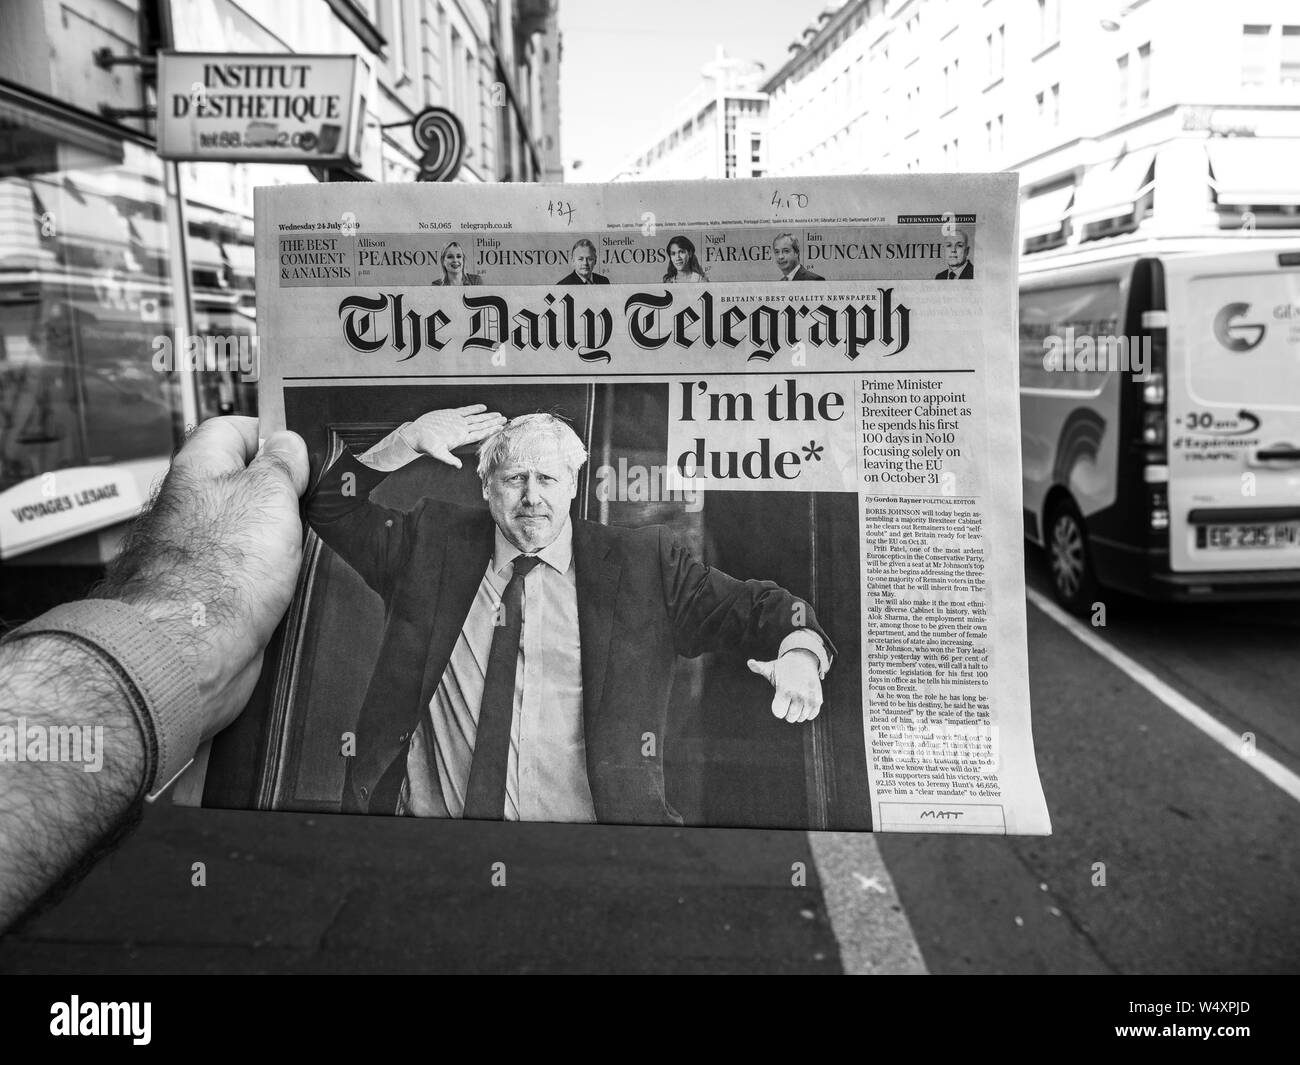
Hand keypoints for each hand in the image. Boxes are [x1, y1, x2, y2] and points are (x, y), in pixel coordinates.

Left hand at [100, 417, 308, 740]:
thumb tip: (288, 443)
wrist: (191, 649)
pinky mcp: (215, 596)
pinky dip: (276, 576)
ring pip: (252, 532)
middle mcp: (193, 508)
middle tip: (319, 499)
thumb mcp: (269, 494)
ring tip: (314, 543)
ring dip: (285, 539)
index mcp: (200, 470)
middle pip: (243, 483)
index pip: (231, 429)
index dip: (269, 434)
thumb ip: (282, 464)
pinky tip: (297, 582)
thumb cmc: (220, 569)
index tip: (304, 449)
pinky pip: (253, 573)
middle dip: (284, 492)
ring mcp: (202, 555)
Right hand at [398, 404, 506, 467]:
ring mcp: (457, 422)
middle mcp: (461, 430)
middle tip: (505, 419)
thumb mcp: (437, 452)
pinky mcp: (451, 415)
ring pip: (476, 418)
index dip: (490, 430)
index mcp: (461, 438)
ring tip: (498, 414)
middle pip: (481, 425)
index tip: (500, 428)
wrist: (416, 435)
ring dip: (487, 416)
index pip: (479, 433)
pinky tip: (483, 407)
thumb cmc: (425, 445)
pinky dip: (474, 409)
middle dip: (493, 422)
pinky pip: (465, 411)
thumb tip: (458, 466)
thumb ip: (449, 459)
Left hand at [747, 649, 823, 723]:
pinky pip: (812, 715)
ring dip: (798, 714)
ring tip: (796, 703)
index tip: (779, 702)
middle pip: (790, 717)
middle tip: (788, 703)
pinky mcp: (818, 698)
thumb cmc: (783, 668)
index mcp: (784, 689)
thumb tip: (749, 662)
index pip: (779, 713)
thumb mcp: (771, 668)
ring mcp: (809, 697)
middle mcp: (797, 694)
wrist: (804, 659)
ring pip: (801, 717)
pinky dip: (808, 713)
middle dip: (787, 713)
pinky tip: (804, 705)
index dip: (778, 709)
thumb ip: (759, 668)